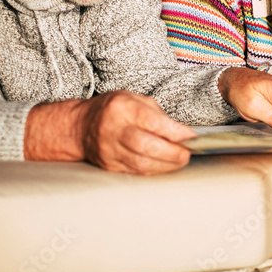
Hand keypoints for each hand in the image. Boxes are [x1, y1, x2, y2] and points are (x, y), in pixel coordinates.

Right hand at [76, 91, 196, 174]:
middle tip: (188, 153)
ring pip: (141, 163)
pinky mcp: (109, 165)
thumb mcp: (134, 99)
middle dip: (172, 152)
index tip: (191, 136)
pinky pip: (135, 171)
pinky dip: (154, 170)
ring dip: (166, 164)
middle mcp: (113, 130)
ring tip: (180, 160)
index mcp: (122, 108)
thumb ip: (157, 114)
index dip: (175, 132)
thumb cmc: (113, 110)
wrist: (79, 127)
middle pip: (145, 145)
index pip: (152, 121)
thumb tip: (181, 132)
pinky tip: (165, 166)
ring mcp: (109, 150)